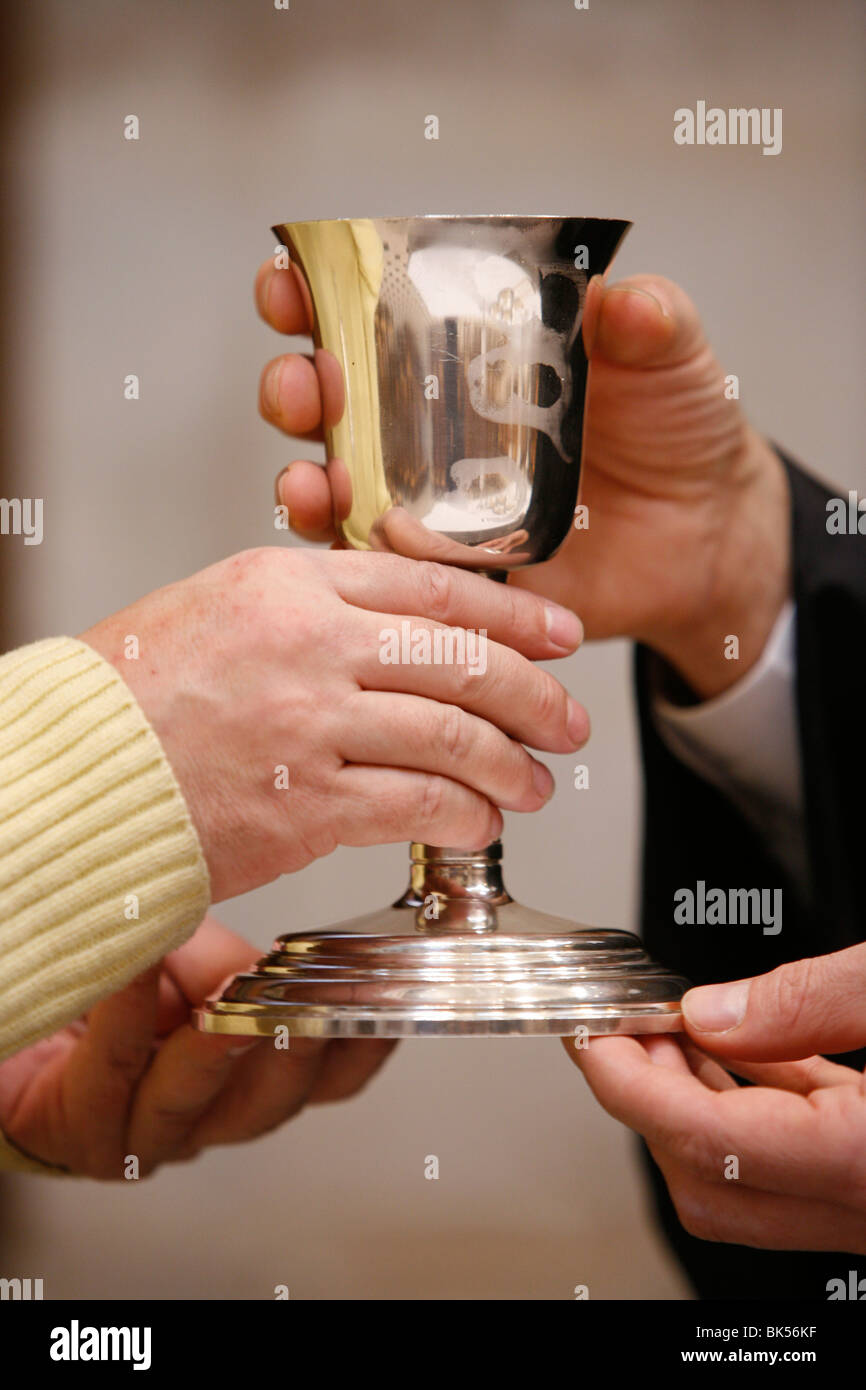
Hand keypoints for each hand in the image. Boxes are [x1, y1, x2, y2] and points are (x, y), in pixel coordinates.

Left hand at [0, 916, 393, 1178]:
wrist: (25, 1015)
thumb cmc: (113, 994)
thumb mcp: (197, 964)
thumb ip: (245, 962)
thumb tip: (295, 944)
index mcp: (249, 1082)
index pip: (328, 1081)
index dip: (365, 1047)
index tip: (390, 998)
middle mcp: (204, 1121)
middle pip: (271, 1103)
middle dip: (297, 1046)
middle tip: (314, 998)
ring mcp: (142, 1135)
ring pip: (193, 1104)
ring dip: (217, 1047)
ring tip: (229, 999)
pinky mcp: (79, 1131)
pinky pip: (112, 1072)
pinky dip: (126, 1012)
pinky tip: (133, 965)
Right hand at [82, 546, 586, 901]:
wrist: (75, 774)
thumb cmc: (135, 695)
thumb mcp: (218, 608)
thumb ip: (312, 607)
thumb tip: (400, 625)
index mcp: (288, 585)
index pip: (432, 587)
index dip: (514, 614)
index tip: (557, 633)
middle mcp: (309, 645)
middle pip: (461, 660)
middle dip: (534, 694)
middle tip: (566, 718)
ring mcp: (311, 725)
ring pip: (452, 736)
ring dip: (509, 766)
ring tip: (534, 785)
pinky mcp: (306, 806)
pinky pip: (416, 805)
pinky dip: (462, 816)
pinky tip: (479, 824)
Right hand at [255, 260, 789, 698]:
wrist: (707, 534)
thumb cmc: (679, 428)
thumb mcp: (672, 357)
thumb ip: (652, 322)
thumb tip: (626, 302)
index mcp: (471, 353)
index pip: (373, 312)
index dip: (315, 293)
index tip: (290, 282)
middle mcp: (437, 425)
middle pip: (333, 400)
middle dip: (295, 387)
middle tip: (304, 386)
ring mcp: (438, 500)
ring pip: (344, 486)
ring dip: (309, 479)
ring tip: (311, 478)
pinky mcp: (456, 569)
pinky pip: (392, 568)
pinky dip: (358, 557)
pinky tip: (350, 545)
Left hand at [565, 944, 865, 1252]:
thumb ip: (812, 1002)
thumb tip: (714, 1012)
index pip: (709, 1142)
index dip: (631, 1086)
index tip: (592, 1037)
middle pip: (712, 1180)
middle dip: (652, 1096)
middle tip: (632, 1025)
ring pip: (748, 1182)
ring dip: (697, 1105)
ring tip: (675, 1032)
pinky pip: (797, 1163)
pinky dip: (757, 1110)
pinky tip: (749, 1053)